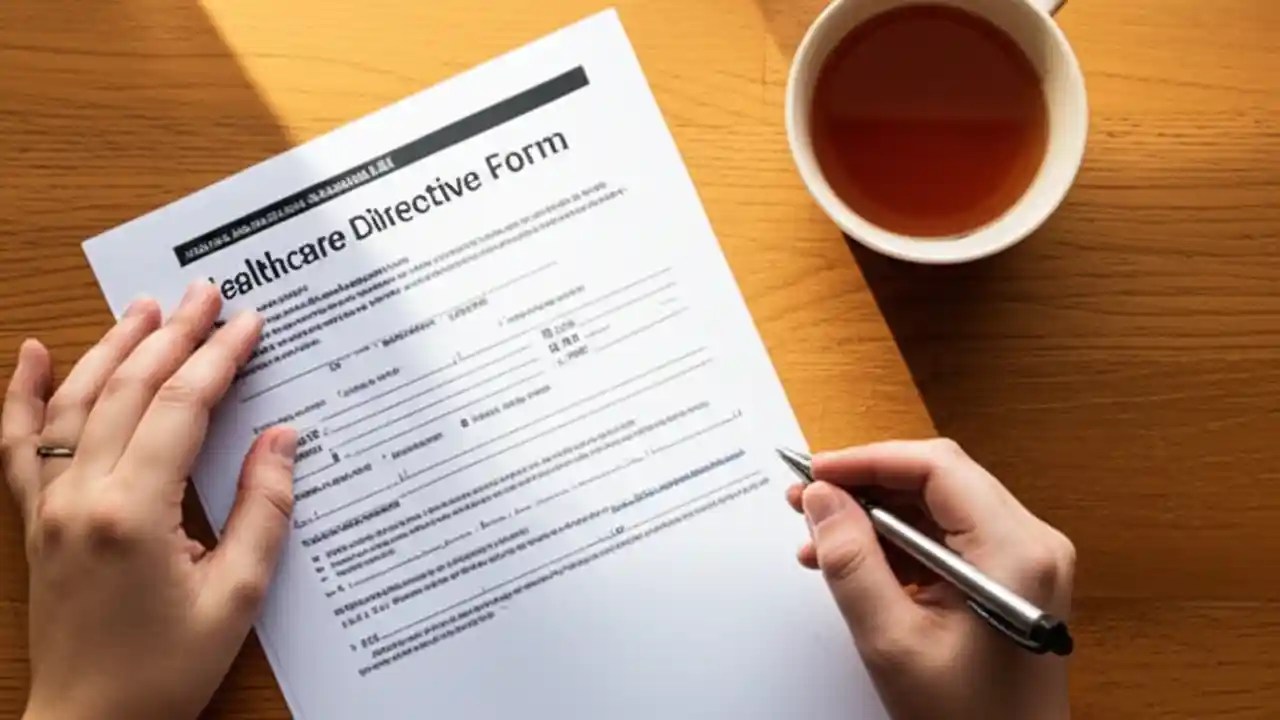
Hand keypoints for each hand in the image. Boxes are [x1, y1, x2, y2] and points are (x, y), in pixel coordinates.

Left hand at [1, 282, 295, 719]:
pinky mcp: (33, 520)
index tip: (249, 323)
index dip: (219, 359)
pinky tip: (37, 353)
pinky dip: (23, 394)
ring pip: (76, 402)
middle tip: (207, 294)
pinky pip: (17, 444)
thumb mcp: (237, 596)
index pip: (182, 408)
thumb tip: (283, 437)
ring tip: (148, 307)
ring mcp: (47, 505)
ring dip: (114, 347)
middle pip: (130, 390)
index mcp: (134, 513)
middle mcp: (80, 496)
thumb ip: (262, 510)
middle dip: (175, 336)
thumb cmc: (166, 670)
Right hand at [785, 439, 1073, 719]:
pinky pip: (947, 538)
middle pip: (937, 480)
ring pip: (937, 507)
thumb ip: (852, 562)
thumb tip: (822, 498)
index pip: (936, 468)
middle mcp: (1031, 544)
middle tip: (808, 498)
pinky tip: (853, 561)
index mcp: (1016, 551)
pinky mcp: (1009, 577)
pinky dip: (897, 543)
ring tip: (818, 536)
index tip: (816, 470)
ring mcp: (1024, 560)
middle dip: (865, 484)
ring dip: (875, 515)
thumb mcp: (893, 641)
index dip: (868, 460)